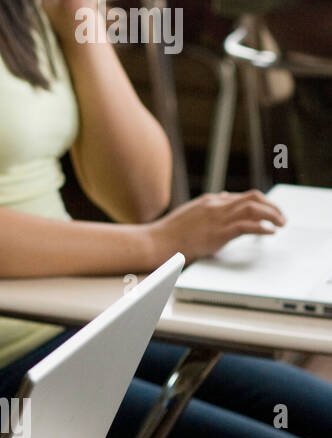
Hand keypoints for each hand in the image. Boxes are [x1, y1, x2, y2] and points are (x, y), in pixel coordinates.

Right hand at [148, 190, 284, 262]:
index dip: (259, 204)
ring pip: (254, 208)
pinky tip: (270, 232)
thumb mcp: (190, 214)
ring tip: (281, 224)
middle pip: (253, 197)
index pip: (241, 196)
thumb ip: (207, 208)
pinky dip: (263, 228)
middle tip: (280, 217)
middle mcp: (216, 205)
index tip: (268, 213)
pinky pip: (247, 226)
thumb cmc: (169, 233)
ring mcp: (217, 218)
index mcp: (209, 201)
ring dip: (273, 215)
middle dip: (272, 206)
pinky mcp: (218, 233)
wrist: (156, 241)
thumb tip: (222, 198)